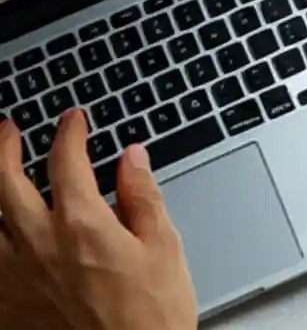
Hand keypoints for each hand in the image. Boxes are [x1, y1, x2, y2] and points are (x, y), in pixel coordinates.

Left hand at [0, 111, 196, 329]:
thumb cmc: (153, 315)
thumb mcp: (164, 246)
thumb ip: (143, 196)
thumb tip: (132, 157)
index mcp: (84, 226)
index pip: (67, 162)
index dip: (69, 133)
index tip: (74, 120)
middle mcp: (41, 246)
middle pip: (4, 182)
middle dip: (5, 147)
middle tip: (9, 130)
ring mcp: (17, 277)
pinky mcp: (7, 304)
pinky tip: (0, 233)